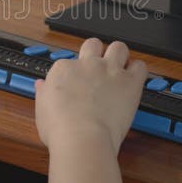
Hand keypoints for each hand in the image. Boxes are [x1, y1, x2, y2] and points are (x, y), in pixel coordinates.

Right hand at [35, 38, 147, 153]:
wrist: (82, 138)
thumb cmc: (61, 128)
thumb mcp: (41, 110)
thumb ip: (43, 93)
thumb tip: (41, 86)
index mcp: (64, 69)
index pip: (70, 62)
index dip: (74, 73)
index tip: (77, 84)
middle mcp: (87, 64)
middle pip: (93, 44)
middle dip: (96, 52)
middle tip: (98, 67)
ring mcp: (109, 70)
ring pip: (119, 47)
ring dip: (119, 56)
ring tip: (119, 69)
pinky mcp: (129, 82)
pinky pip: (140, 66)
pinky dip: (138, 70)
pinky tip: (134, 79)